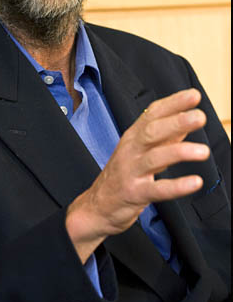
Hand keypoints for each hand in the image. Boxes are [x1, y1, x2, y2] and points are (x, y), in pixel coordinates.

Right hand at [65, 88, 209, 262]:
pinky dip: (177, 186)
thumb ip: (165, 136)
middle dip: (176, 121)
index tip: (193, 95)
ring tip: (203, 152)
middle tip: (199, 116)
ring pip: (154, 158)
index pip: (152, 114)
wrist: (98, 205)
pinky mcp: (134, 193)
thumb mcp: (142, 150)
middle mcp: (130, 150)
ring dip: (179, 152)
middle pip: (151, 131)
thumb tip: (187, 120)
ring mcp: (131, 171)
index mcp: (133, 136)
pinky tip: (194, 182)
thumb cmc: (123, 174)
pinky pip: (157, 189)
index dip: (173, 103)